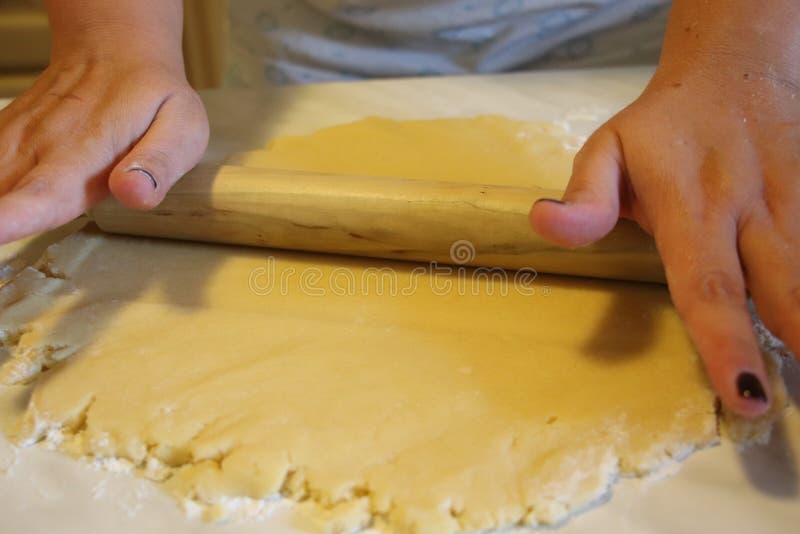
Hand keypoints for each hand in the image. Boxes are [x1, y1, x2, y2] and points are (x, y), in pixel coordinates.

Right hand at [0, 0, 207, 243]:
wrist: (114, 50)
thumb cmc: (153, 96)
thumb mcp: (181, 128)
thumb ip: (158, 165)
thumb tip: (134, 195)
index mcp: (84, 154)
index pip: (42, 195)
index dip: (12, 219)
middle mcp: (39, 148)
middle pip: (1, 197)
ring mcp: (16, 142)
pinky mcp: (5, 139)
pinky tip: (8, 194)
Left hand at [530, 0, 799, 417]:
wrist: (734, 68)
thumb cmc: (660, 126)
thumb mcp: (607, 150)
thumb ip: (584, 197)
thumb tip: (542, 223)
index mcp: (690, 205)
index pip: (708, 285)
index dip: (727, 344)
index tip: (746, 396)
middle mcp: (748, 207)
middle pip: (780, 288)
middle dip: (794, 345)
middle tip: (785, 400)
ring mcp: (794, 197)